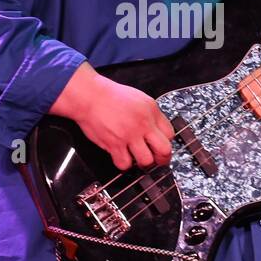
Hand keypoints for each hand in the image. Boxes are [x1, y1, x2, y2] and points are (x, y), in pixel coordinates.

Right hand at [49, 63, 174, 171]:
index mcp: (151, 110)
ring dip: (142, 162)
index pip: (170, 134)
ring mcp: (129, 135)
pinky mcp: (114, 144)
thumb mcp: (139, 98)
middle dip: (162, 158)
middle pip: (164, 150)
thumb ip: (150, 115)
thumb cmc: (110, 96)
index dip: (166, 142)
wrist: (90, 96)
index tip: (161, 145)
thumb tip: (157, 131)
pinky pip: (125, 164)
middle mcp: (143, 124)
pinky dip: (123, 164)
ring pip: (146, 160)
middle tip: (157, 159)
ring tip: (137, 157)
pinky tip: (122, 157)